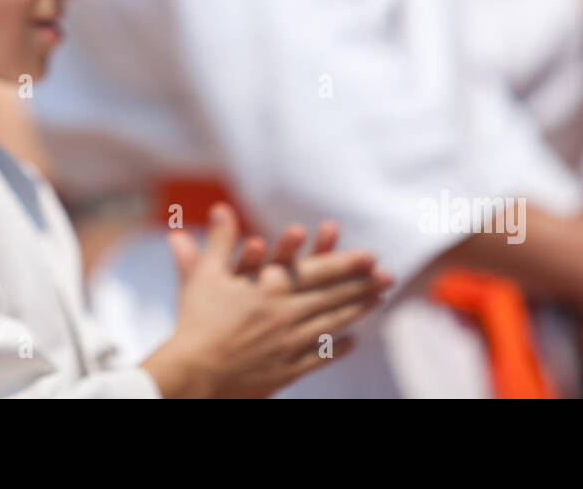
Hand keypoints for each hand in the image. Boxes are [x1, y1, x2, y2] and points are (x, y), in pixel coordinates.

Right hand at [141, 205, 391, 397]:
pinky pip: (318, 358)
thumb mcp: (204, 275)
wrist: (193, 375)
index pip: (317, 272)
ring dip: (356, 311)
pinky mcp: (285, 371)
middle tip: (389, 277)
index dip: (346, 263)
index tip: (371, 257)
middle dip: (363, 285)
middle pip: (332, 297)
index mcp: (270, 289)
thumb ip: (219, 240)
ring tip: (377, 301)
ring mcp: (288, 345)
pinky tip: (352, 342)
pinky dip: (337, 349)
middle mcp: (286, 314)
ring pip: (331, 325)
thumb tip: (221, 207)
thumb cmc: (195, 322)